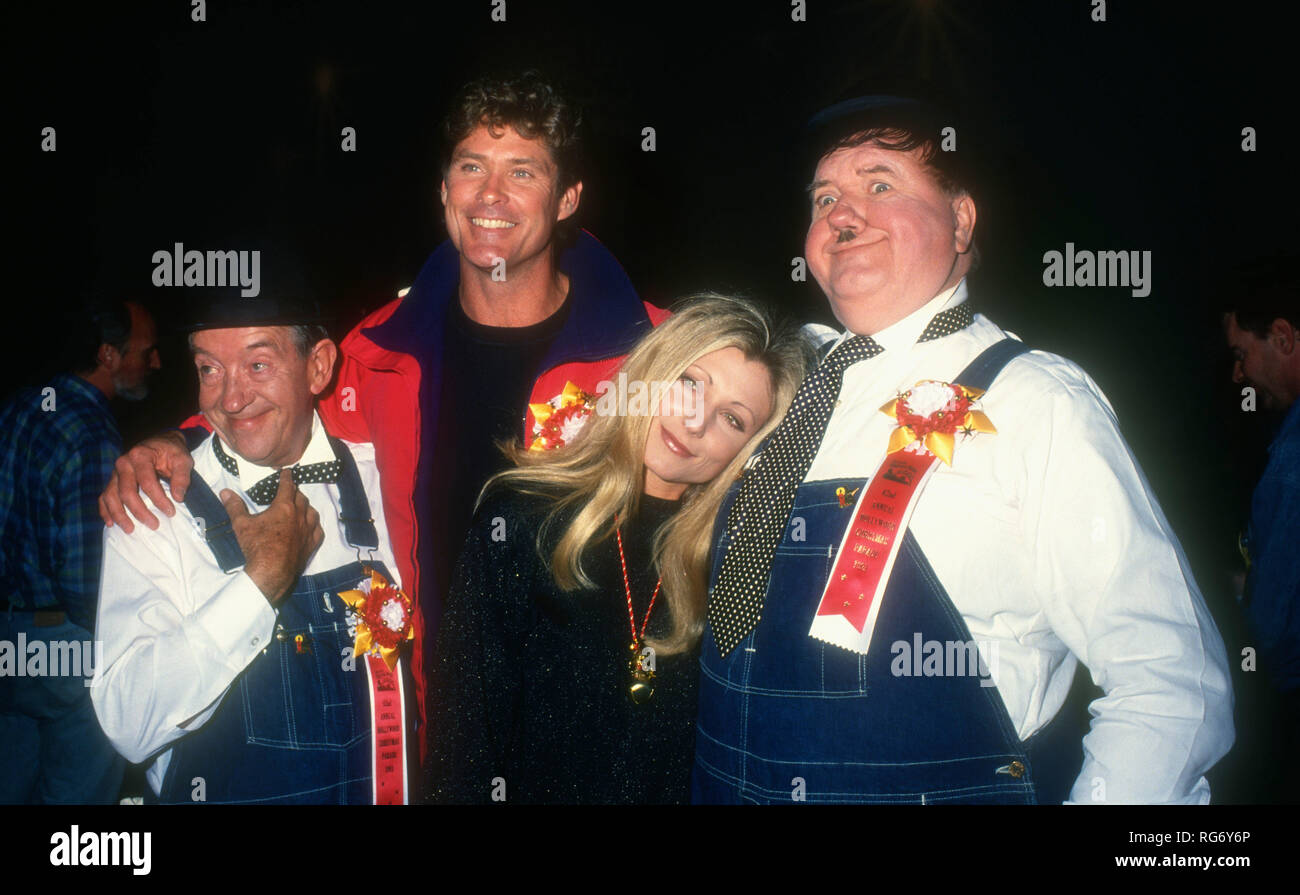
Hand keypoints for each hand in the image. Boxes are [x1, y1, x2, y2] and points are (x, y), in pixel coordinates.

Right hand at [99, 430, 191, 531]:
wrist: (160, 442)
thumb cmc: (172, 452)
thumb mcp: (182, 460)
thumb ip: (182, 477)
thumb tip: (178, 497)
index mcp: (140, 456)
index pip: (147, 482)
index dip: (158, 499)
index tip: (171, 512)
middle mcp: (123, 463)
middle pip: (126, 492)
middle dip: (139, 511)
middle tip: (154, 525)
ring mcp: (115, 473)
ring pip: (111, 496)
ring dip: (119, 515)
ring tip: (130, 529)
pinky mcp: (112, 480)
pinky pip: (103, 497)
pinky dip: (105, 511)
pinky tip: (110, 523)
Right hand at [220, 470, 323, 604]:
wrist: (271, 572)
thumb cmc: (256, 546)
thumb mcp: (241, 524)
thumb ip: (234, 506)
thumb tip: (225, 492)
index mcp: (284, 507)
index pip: (287, 486)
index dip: (287, 478)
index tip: (288, 472)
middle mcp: (299, 515)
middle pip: (301, 497)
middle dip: (295, 492)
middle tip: (290, 490)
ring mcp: (308, 530)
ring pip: (312, 511)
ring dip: (306, 506)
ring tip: (301, 506)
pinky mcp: (312, 544)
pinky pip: (318, 529)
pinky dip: (314, 524)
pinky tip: (312, 525)